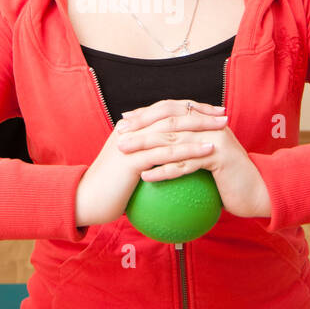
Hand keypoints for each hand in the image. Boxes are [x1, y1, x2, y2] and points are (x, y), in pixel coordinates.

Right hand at [74, 100, 226, 227]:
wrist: (85, 200)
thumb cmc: (108, 190)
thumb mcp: (127, 169)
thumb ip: (144, 158)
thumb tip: (165, 163)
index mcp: (131, 127)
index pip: (164, 110)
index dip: (189, 108)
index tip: (212, 111)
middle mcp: (131, 128)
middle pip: (171, 113)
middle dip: (200, 111)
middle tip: (224, 114)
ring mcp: (132, 142)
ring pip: (172, 129)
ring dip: (200, 127)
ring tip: (223, 129)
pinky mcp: (133, 160)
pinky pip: (167, 152)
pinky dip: (190, 149)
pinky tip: (209, 151)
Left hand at [115, 100, 272, 218]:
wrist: (260, 193)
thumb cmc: (231, 182)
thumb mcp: (207, 163)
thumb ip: (188, 153)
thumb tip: (160, 155)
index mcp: (205, 122)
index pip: (171, 111)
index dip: (147, 114)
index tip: (124, 122)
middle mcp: (210, 125)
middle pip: (169, 120)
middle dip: (141, 126)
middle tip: (119, 135)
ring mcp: (215, 139)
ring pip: (174, 139)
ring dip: (146, 146)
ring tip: (125, 153)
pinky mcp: (219, 157)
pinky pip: (185, 163)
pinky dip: (164, 170)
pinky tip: (146, 176)